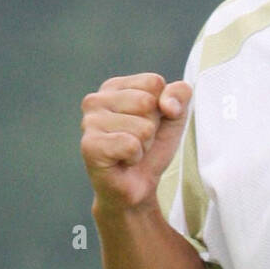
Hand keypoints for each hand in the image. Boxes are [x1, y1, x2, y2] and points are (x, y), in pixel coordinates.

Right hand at [80, 73, 191, 209]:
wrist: (137, 186)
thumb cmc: (152, 148)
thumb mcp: (175, 115)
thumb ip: (180, 94)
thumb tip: (167, 104)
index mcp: (114, 86)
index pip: (154, 82)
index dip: (162, 107)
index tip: (150, 123)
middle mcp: (95, 100)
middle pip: (147, 102)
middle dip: (152, 127)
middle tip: (139, 141)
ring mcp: (89, 122)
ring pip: (142, 126)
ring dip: (144, 145)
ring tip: (131, 152)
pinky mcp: (90, 146)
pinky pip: (131, 145)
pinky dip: (135, 157)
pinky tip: (124, 161)